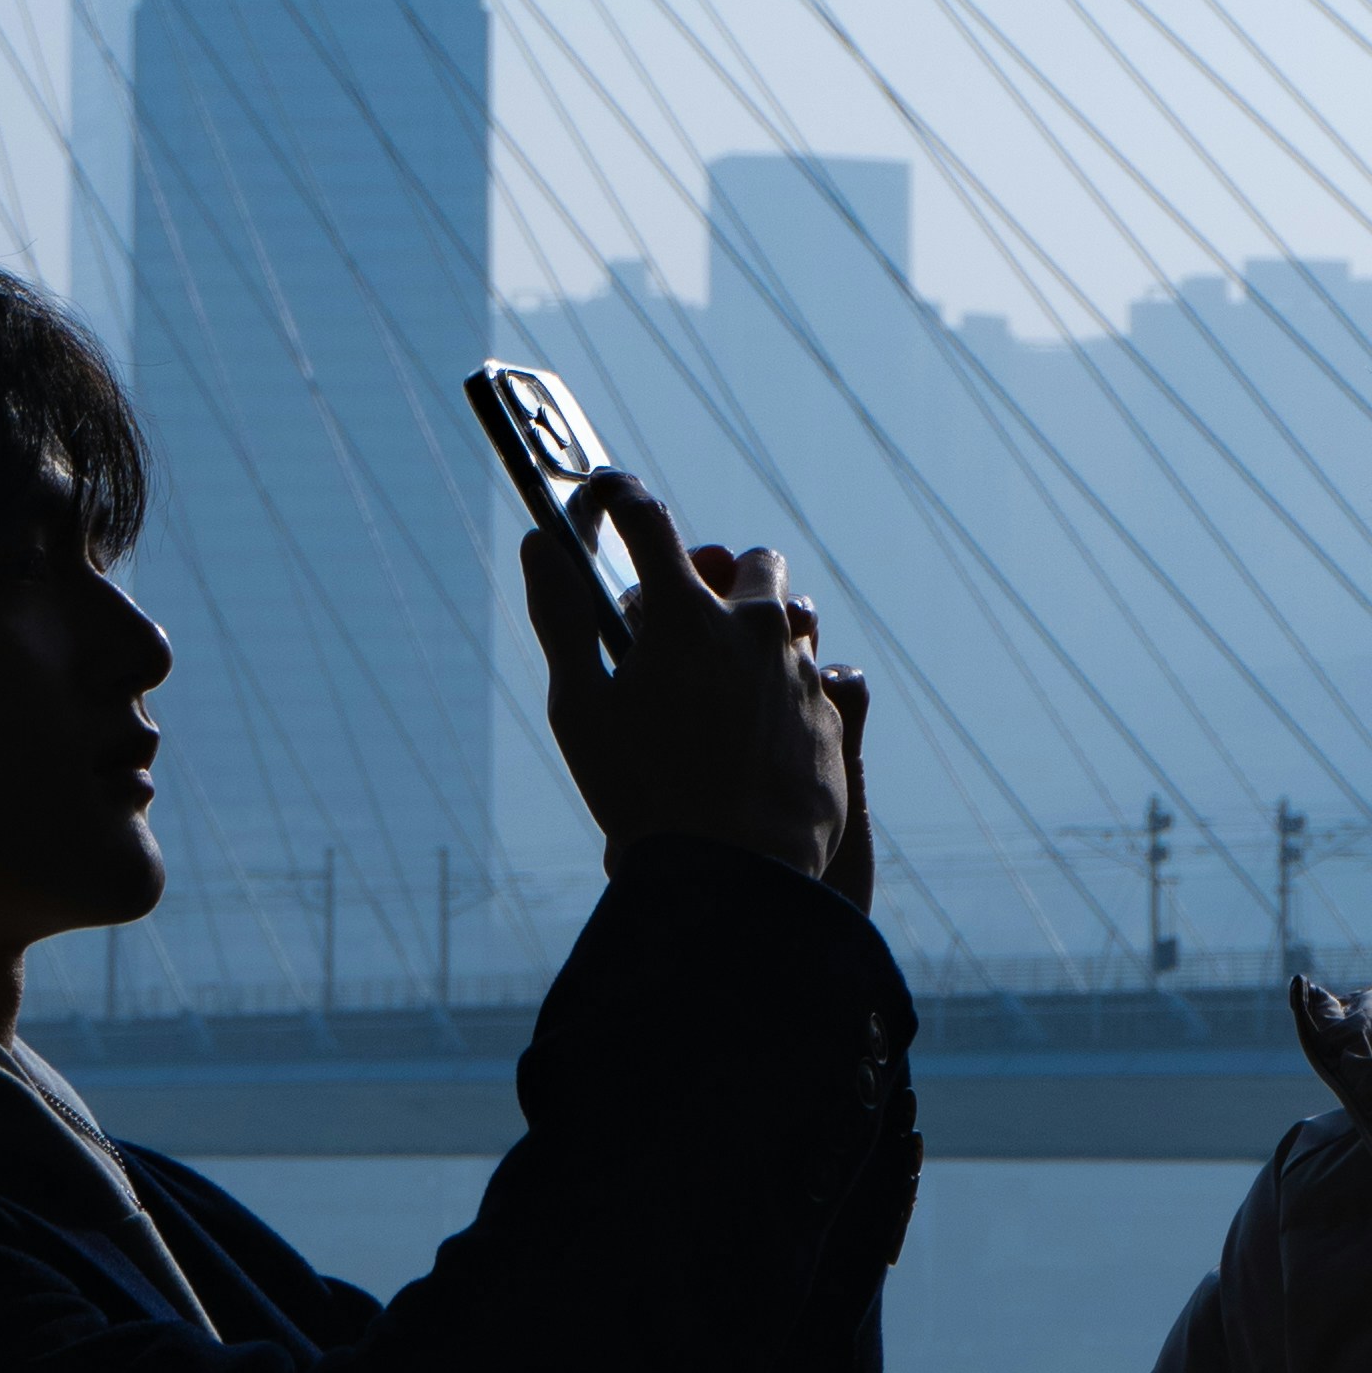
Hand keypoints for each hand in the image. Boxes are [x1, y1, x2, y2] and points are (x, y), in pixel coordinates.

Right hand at [524, 473, 861, 888]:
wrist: (736, 878)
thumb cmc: (643, 795)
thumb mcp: (580, 709)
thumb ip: (561, 619)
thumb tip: (537, 546)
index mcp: (685, 615)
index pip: (648, 519)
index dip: (618, 496)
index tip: (605, 494)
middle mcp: (756, 628)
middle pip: (753, 561)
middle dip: (722, 576)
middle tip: (684, 622)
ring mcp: (803, 672)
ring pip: (796, 620)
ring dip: (764, 634)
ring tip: (726, 685)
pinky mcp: (834, 719)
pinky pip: (824, 680)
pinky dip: (790, 692)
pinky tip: (760, 734)